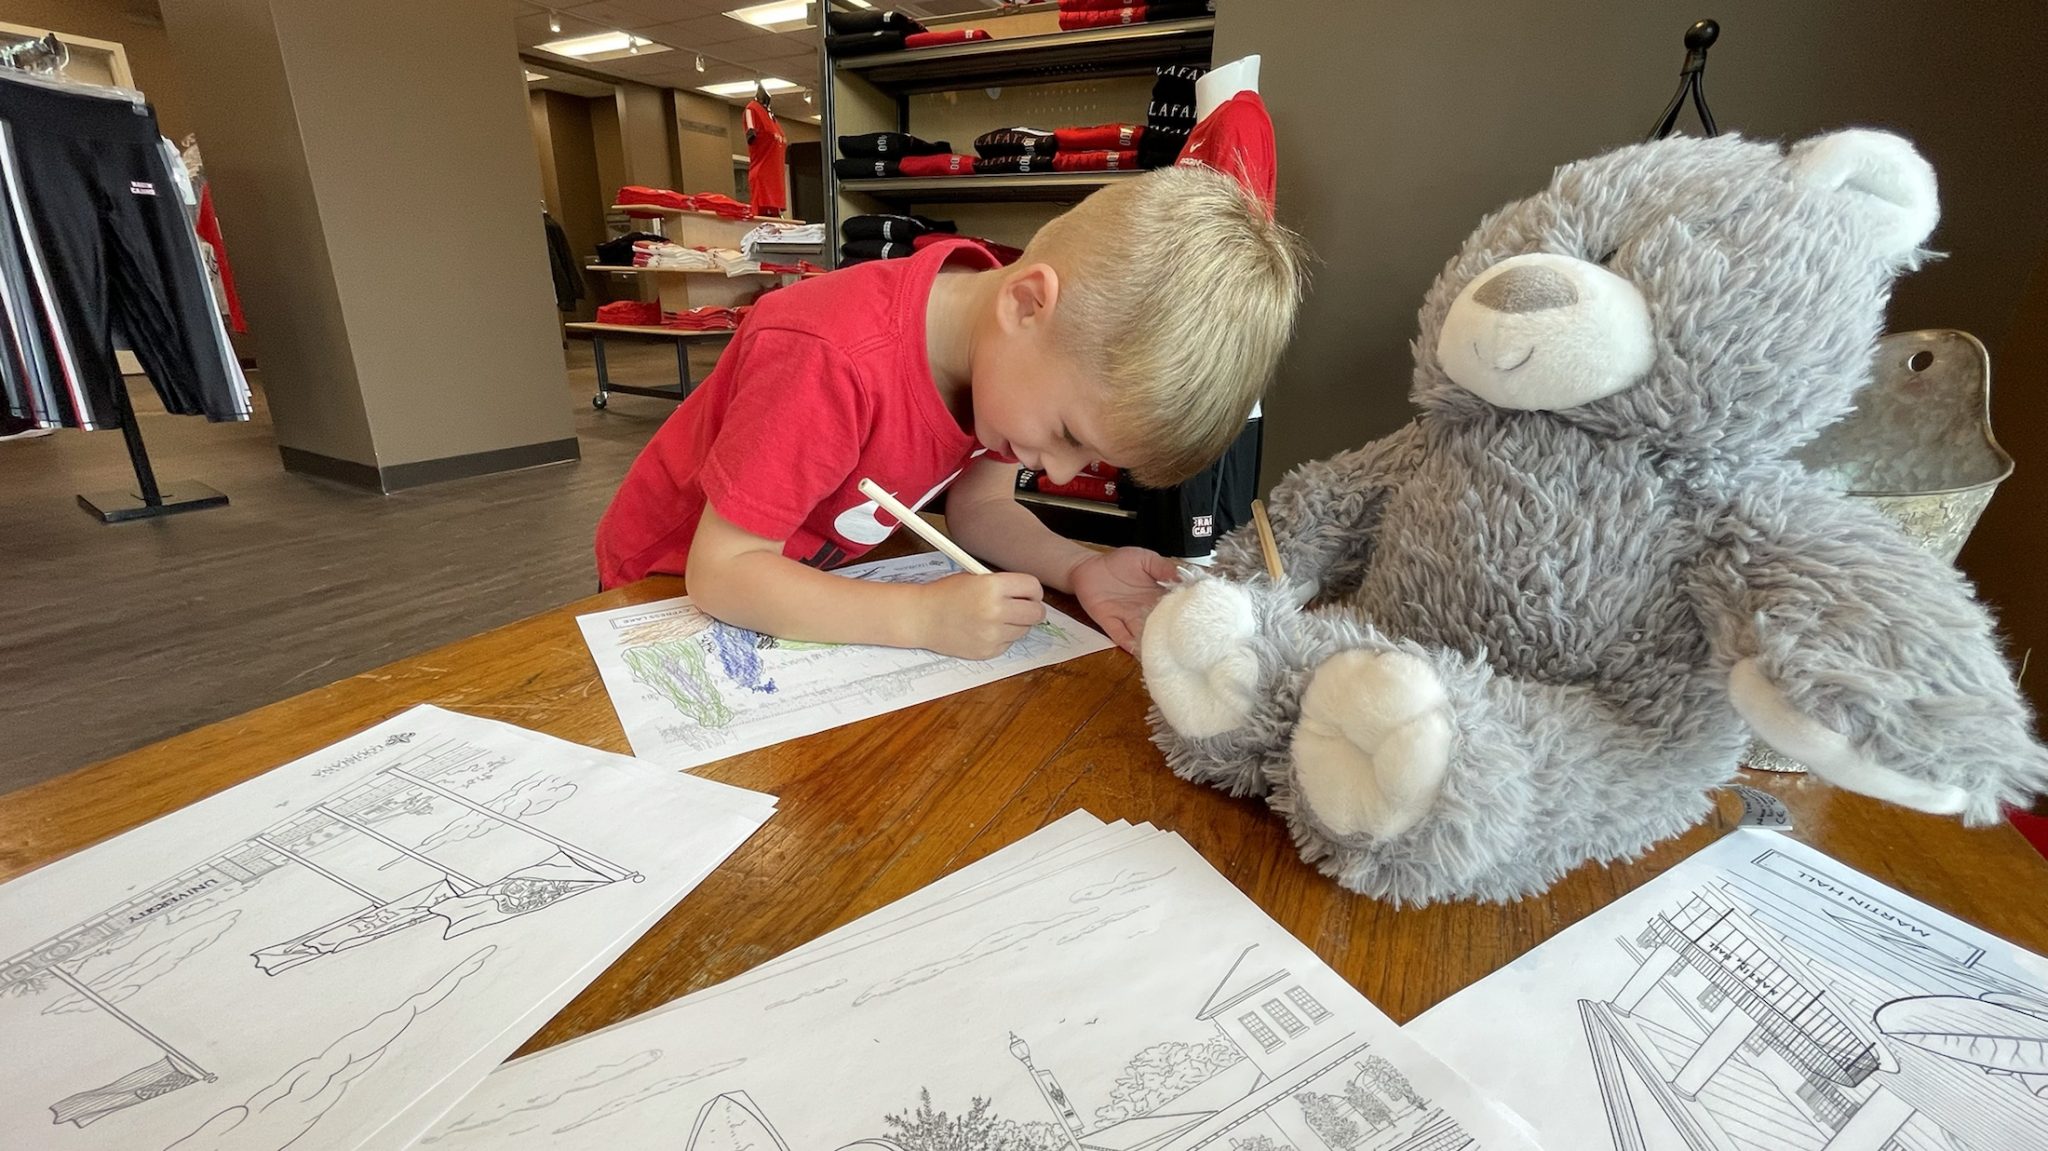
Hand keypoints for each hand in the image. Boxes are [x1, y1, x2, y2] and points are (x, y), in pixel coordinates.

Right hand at [911, 572, 1044, 659]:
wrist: (921, 617)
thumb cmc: (946, 594)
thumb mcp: (975, 577)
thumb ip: (1004, 585)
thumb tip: (1031, 595)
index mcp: (993, 586)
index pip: (1034, 587)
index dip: (1033, 591)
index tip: (1029, 593)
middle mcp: (995, 611)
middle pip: (1036, 613)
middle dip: (1032, 609)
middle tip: (1022, 607)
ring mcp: (992, 634)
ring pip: (1024, 630)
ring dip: (1016, 624)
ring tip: (996, 618)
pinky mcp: (988, 651)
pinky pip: (1009, 644)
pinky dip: (1003, 637)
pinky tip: (985, 630)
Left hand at [1070, 547, 1182, 652]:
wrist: (1089, 566)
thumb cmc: (1119, 562)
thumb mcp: (1146, 559)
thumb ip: (1164, 567)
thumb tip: (1184, 577)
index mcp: (1157, 596)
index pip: (1174, 607)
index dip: (1184, 612)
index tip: (1197, 617)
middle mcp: (1145, 610)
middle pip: (1162, 625)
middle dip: (1172, 632)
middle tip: (1186, 640)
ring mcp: (1128, 619)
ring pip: (1144, 634)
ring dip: (1152, 642)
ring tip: (1165, 650)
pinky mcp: (1110, 622)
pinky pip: (1120, 636)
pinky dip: (1129, 643)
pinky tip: (1138, 649)